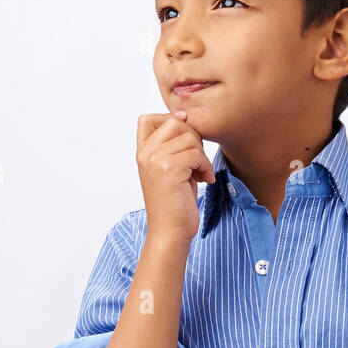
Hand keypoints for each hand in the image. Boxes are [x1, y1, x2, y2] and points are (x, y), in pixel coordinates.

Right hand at [136, 109, 215, 244]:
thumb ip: (173, 145)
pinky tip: (204, 180)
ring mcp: (155, 159)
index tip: (187, 139)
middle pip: (174, 121)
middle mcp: (145, 153)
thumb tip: (184, 115)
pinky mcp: (169, 169)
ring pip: (189, 137)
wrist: (170, 232)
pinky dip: (206, 167)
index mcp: (142, 153)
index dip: (170, 120)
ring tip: (200, 173)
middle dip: (193, 138)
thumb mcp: (170, 169)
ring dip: (202, 155)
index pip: (148, 118)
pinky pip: (196, 154)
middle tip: (197, 162)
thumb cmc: (174, 204)